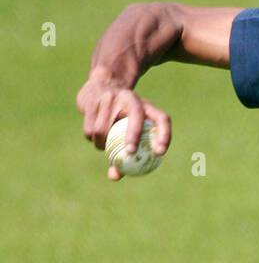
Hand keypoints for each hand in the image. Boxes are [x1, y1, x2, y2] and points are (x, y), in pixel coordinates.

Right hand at [75, 66, 170, 180]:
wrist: (101, 85)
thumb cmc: (119, 115)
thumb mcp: (125, 129)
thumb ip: (122, 153)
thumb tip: (115, 176)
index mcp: (146, 106)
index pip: (162, 119)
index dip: (164, 135)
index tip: (159, 153)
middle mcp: (131, 99)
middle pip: (137, 116)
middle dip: (133, 135)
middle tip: (130, 152)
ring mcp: (111, 98)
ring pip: (104, 129)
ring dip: (101, 144)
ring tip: (102, 145)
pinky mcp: (92, 101)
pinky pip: (90, 129)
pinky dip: (91, 139)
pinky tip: (93, 135)